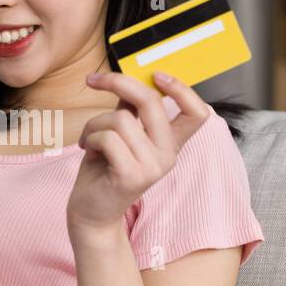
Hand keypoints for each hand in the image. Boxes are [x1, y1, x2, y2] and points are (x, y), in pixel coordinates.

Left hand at [66, 70, 213, 234]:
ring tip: (90, 139)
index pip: (197, 112)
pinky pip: (107, 138)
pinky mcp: (131, 176)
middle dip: (118, 83)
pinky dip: (90, 138)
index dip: (182, 89)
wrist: (91, 211)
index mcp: (170, 143)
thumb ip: (131, 109)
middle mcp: (168, 155)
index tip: (156, 74)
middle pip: (152, 102)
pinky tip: (89, 150)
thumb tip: (129, 77)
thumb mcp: (121, 133)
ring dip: (95, 123)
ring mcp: (152, 167)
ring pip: (120, 119)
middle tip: (94, 80)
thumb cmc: (104, 168)